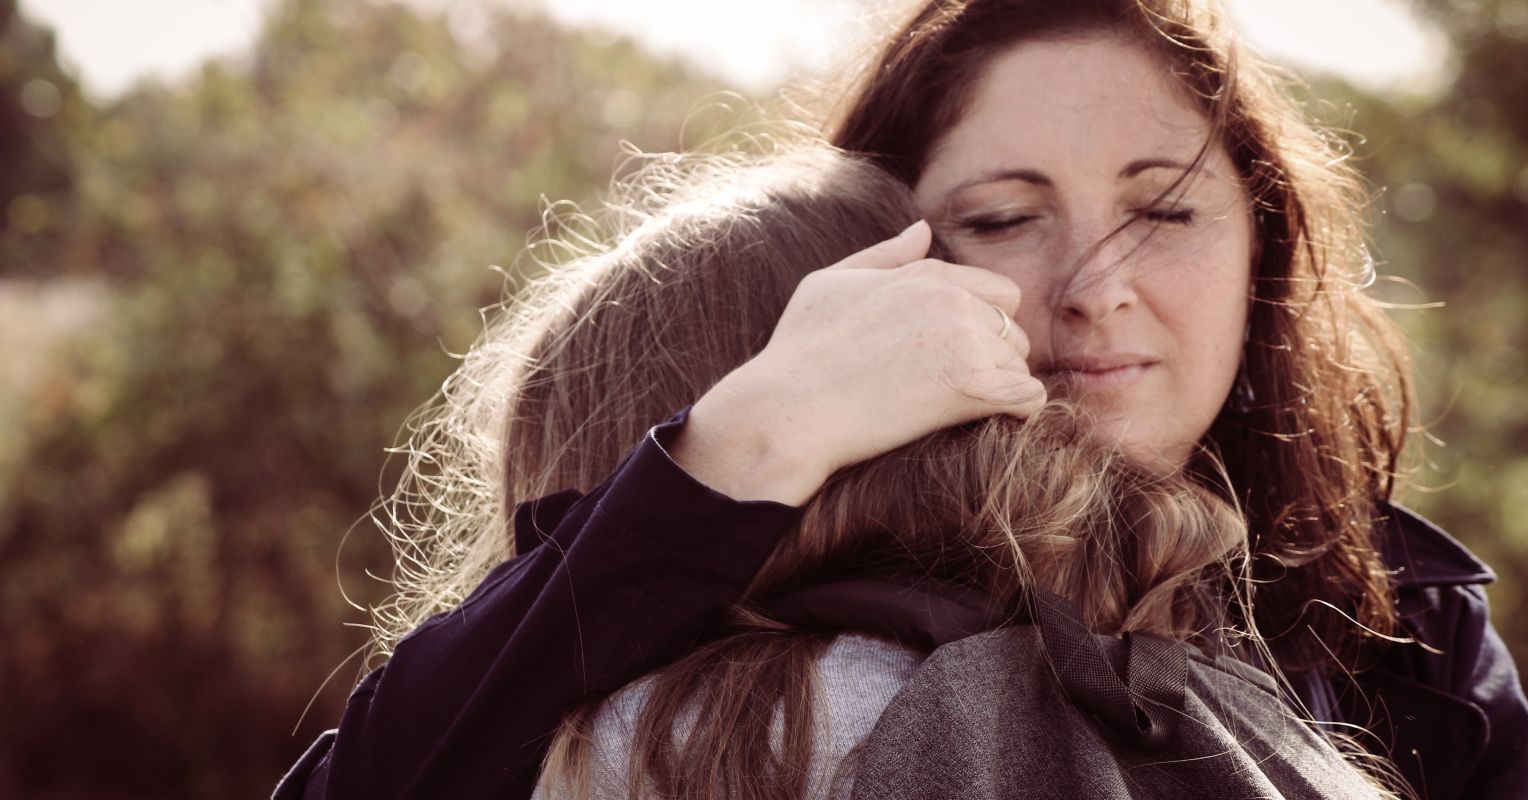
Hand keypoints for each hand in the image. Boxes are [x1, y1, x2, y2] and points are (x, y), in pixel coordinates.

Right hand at [671, 220, 1045, 504]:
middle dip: (994, 353)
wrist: (788, 410)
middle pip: (1013, 327)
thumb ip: (884, 255)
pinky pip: (1028, 397)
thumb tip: (923, 230)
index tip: (954, 354)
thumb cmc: (797, 351)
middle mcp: (953, 299)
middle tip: (955, 384)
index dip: (983, 324)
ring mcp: (966, 341)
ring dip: (998, 386)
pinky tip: (992, 421)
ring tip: (955, 407)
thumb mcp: (829, 283)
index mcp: (926, 274)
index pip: (998, 292)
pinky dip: (1018, 411)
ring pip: (1019, 364)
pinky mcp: (972, 387)